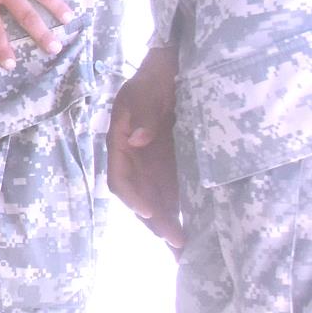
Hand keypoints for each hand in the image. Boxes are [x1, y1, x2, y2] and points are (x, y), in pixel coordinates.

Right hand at [108, 44, 183, 250]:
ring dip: (167, 221)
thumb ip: (144, 113)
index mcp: (120, 139)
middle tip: (177, 242)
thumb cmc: (156, 75)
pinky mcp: (169, 162)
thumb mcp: (150, 89)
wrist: (172, 64)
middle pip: (139, 194)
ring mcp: (151, 161)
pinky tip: (192, 226)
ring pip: (155, 198)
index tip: (150, 212)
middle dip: (155, 220)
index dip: (133, 196)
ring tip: (185, 247)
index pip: (120, 175)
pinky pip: (171, 191)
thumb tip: (137, 141)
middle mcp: (134, 156)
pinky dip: (178, 209)